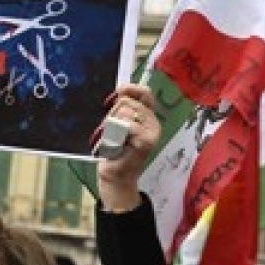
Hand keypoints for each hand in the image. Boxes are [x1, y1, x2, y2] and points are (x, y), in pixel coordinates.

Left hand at [97, 84, 159, 212]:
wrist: (116, 175)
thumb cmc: (115, 150)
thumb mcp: (117, 124)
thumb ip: (122, 108)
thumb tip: (121, 90)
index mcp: (148, 116)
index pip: (145, 92)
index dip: (130, 89)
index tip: (117, 93)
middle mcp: (154, 122)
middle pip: (127, 102)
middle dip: (112, 115)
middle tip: (111, 132)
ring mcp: (152, 132)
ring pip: (124, 113)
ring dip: (111, 126)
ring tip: (113, 140)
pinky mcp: (146, 141)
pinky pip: (125, 126)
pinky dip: (114, 135)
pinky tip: (115, 146)